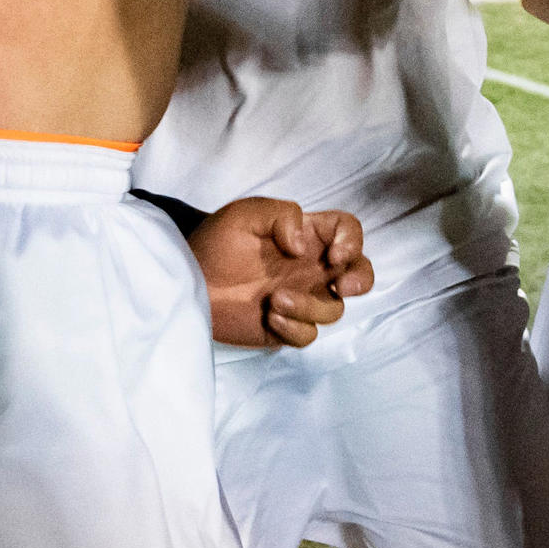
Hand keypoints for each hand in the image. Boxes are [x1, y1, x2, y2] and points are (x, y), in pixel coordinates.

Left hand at [187, 198, 374, 347]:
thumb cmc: (215, 243)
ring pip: (334, 310)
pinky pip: (309, 334)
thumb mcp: (245, 213)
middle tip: (341, 287)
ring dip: (311, 306)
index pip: (348, 230)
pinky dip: (294, 328)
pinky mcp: (287, 327)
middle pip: (359, 273)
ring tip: (275, 300)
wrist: (188, 282)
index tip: (334, 254)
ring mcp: (302, 298)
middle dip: (360, 280)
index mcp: (308, 236)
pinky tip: (270, 317)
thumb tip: (304, 245)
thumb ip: (282, 215)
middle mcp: (311, 268)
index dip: (352, 240)